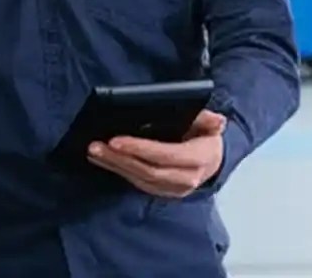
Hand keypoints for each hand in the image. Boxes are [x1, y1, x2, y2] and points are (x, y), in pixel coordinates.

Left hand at [87, 109, 226, 197]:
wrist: (212, 161)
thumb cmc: (205, 137)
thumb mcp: (208, 125)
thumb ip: (208, 120)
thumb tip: (218, 122)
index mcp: (199, 159)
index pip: (166, 155)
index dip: (140, 149)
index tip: (116, 140)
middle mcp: (186, 179)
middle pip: (148, 171)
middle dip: (120, 159)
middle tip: (96, 146)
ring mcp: (173, 189)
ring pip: (139, 179)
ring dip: (114, 165)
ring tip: (93, 151)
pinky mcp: (161, 192)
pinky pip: (136, 183)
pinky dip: (118, 170)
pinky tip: (102, 160)